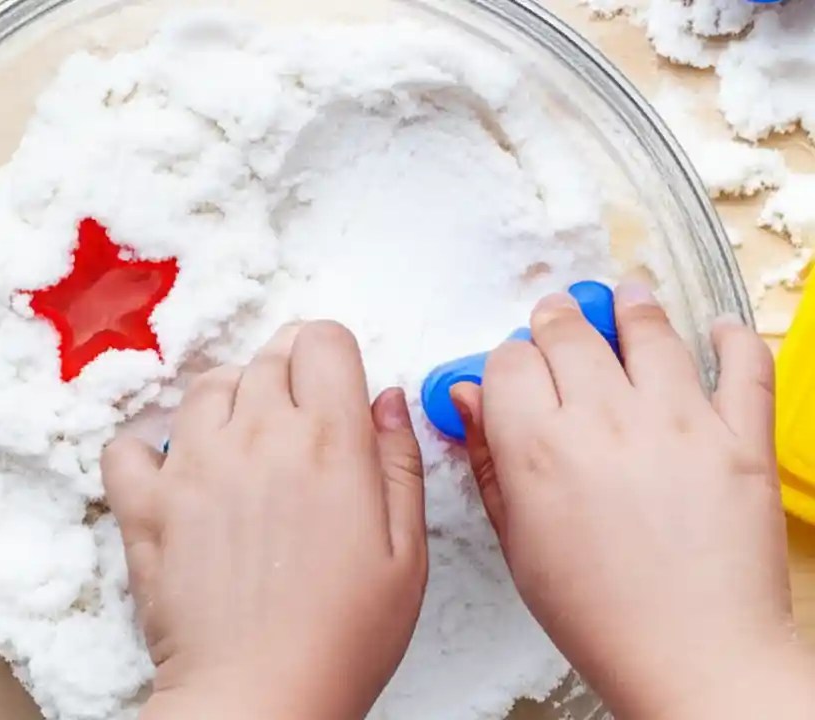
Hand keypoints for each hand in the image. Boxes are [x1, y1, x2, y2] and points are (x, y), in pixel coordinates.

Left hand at [103, 321, 428, 719]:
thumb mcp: (405, 550)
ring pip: (205, 387)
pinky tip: (175, 473)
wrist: (259, 694)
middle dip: (288, 373)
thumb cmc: (343, 636)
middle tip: (298, 425)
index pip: (322, 340)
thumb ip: (398, 461)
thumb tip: (385, 399)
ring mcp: (193, 466)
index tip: (335, 384)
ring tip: (245, 444)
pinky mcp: (147, 504)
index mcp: (328, 441)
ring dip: (229, 399)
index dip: (332, 355)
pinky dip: (148, 449)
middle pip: (266, 357)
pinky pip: (130, 446)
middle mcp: (257, 437)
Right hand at [452, 284, 814, 718]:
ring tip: (627, 295)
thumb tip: (466, 402)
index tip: (512, 365)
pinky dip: (733, 338)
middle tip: (558, 315)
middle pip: (571, 333)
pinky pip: (743, 365)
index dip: (506, 357)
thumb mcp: (518, 541)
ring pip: (649, 332)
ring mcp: (680, 423)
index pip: (508, 362)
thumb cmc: (600, 614)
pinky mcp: (741, 437)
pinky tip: (719, 329)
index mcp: (540, 449)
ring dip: (632, 307)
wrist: (695, 657)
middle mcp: (606, 422)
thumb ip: (488, 461)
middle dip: (557, 319)